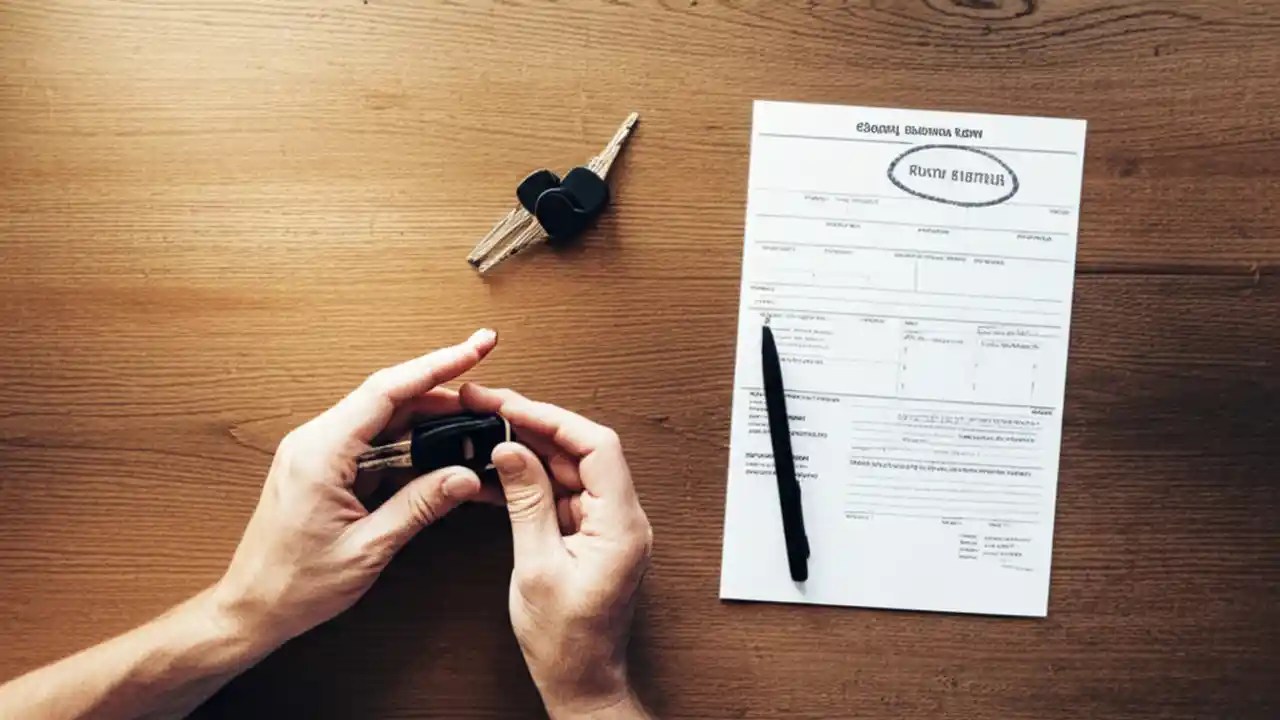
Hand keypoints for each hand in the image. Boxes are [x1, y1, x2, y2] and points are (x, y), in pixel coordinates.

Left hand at [213, 329, 497, 649]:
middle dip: (442, 389)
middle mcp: (315, 441)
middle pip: (389, 397)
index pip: (388, 390)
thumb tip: (463, 476)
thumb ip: (420, 507)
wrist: (251, 608)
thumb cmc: (294, 584)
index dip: (438, 365)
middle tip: (486, 391)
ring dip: (428, 418)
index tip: (475, 348)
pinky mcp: (322, 467)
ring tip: (472, 422)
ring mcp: (316, 452)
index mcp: (321, 452)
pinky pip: (372, 441)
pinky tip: (437, 450)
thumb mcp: (368, 548)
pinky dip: (408, 442)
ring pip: (383, 418)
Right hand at [460, 384, 652, 718]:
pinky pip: (561, 493)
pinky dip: (530, 481)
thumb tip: (511, 450)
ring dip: (527, 450)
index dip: (552, 417)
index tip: (510, 404)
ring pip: (569, 468)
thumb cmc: (566, 641)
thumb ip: (526, 501)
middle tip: (487, 406)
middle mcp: (622, 518)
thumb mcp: (536, 566)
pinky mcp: (590, 535)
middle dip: (533, 424)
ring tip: (483, 432)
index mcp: (621, 524)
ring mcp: (607, 525)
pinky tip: (496, 472)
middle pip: (581, 450)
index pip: (596, 446)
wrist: (580, 681)